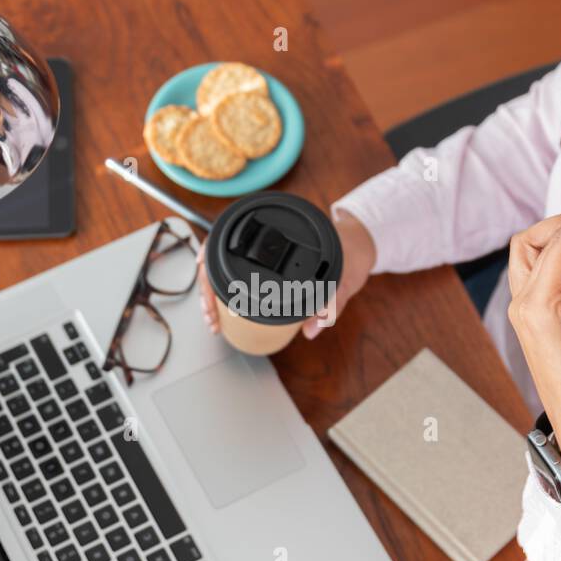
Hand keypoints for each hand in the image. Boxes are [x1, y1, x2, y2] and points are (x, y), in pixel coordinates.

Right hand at [197, 209, 376, 337]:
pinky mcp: (263, 261)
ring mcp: (260, 249)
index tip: (202, 277)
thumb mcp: (344, 280)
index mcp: (279, 230)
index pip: (229, 236)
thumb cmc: (349, 255)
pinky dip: (222, 292)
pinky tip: (219, 310)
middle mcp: (264, 237)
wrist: (358, 244)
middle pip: (217, 257)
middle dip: (206, 290)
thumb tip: (311, 330)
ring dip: (210, 294)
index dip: (207, 255)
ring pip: (221, 267)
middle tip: (211, 318)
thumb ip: (331, 305)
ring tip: (213, 320)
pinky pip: (234, 273)